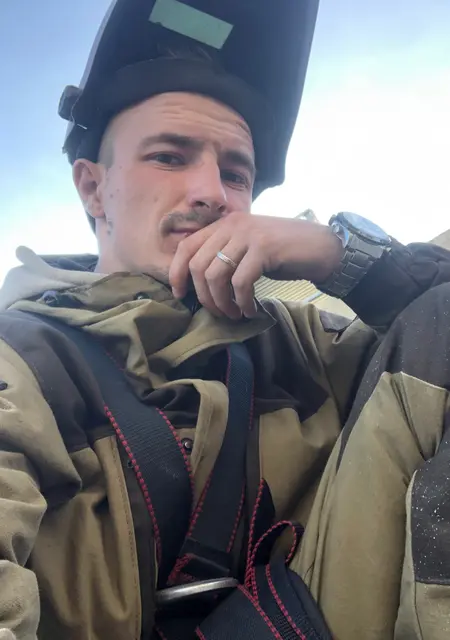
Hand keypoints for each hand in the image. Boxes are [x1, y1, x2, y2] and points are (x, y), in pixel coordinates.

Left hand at [169, 212, 343, 318]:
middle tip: (219, 313)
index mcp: (224, 224)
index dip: (177, 273)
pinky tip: (251, 310)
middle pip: (198, 266)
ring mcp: (248, 235)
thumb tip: (198, 283)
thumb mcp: (248, 249)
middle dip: (204, 296)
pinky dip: (242, 303)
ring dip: (222, 303)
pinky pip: (240, 283)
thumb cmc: (285, 253)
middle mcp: (232, 225)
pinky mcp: (263, 249)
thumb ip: (225, 255)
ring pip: (216, 276)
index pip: (186, 246)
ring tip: (234, 314)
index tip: (181, 294)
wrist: (323, 248)